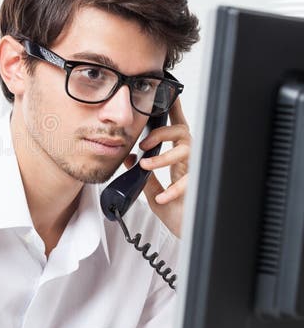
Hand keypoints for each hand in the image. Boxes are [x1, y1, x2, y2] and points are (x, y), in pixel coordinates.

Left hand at [125, 98, 190, 237]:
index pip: (176, 130)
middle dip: (162, 132)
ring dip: (163, 157)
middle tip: (143, 144)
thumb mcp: (153, 190)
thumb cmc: (176, 210)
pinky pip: (188, 183)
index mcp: (179, 159)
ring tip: (146, 166)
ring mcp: (194, 175)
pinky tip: (162, 195)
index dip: (174, 110)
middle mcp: (189, 163)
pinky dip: (172, 189)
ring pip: (186, 152)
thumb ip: (144, 173)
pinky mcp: (197, 191)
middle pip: (183, 133)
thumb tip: (130, 157)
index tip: (170, 93)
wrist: (186, 233)